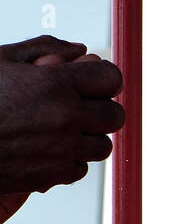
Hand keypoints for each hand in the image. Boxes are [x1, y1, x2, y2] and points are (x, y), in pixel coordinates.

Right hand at [0, 35, 125, 195]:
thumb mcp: (1, 60)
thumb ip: (44, 48)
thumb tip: (79, 51)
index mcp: (55, 83)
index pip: (112, 78)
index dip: (103, 78)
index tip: (94, 82)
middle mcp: (65, 116)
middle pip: (114, 115)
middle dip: (100, 108)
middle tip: (81, 106)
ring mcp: (62, 148)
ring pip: (103, 145)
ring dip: (88, 137)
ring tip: (62, 129)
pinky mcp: (53, 174)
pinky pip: (81, 168)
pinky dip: (69, 160)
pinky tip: (49, 149)